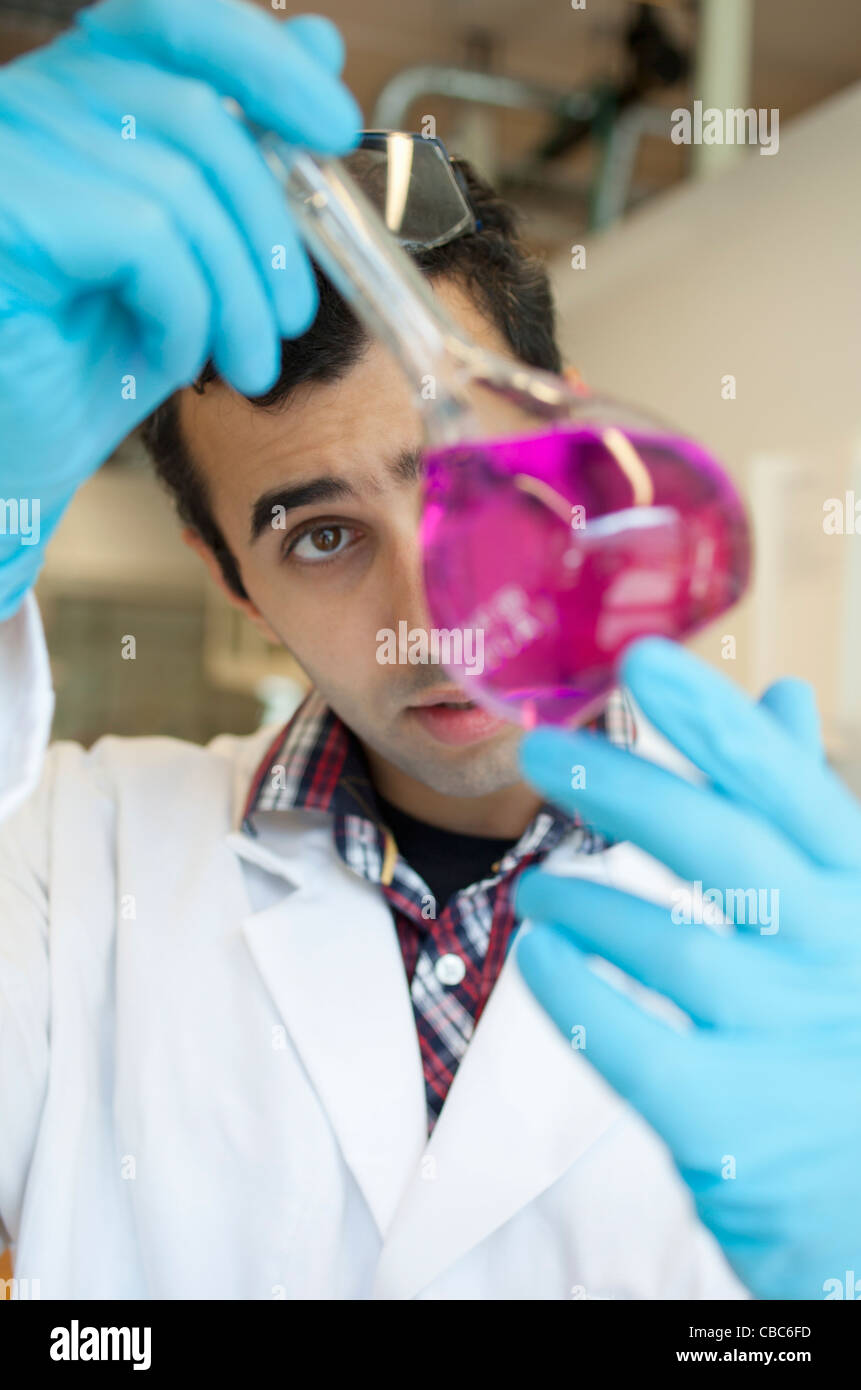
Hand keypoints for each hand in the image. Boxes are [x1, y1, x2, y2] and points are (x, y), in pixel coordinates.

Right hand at [0, 0, 360, 616]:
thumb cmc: (101, 354)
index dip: (267, 62)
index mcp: (85, 90)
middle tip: (289, 319)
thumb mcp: (199, 250)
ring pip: (181, 189)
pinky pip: (146, 239)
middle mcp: (36, 97)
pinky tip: (175, 360)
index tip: (335, 126)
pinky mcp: (10, 208)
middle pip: (200, 117)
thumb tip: (318, 43)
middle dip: (271, 233)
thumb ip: (249, 150)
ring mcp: (13, 147)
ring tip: (245, 363)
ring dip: (238, 296)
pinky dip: (186, 313)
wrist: (24, 447)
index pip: (179, 21)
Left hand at [514, 636, 860, 1299]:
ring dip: (583, 898)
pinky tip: (541, 957)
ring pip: (668, 945)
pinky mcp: (729, 1121)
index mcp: (856, 893)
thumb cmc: (838, 1019)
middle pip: (721, 849)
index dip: (715, 721)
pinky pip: (631, 1043)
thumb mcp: (842, 906)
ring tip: (534, 886)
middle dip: (623, 787)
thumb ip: (803, 806)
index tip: (645, 657)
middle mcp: (834, 957)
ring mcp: (785, 1041)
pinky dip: (575, 991)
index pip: (789, 788)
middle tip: (539, 751)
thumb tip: (781, 695)